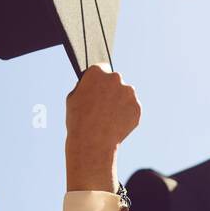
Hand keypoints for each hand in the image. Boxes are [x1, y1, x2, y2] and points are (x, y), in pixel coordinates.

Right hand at [65, 65, 140, 190]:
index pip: (101, 69)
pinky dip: (126, 115)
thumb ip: (84, 87)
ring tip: (108, 118)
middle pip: (115, 81)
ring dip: (120, 102)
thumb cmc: (78, 120)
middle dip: (111, 90)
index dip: (99, 80)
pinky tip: (116, 124)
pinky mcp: (137, 107)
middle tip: (103, 106)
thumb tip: (91, 85)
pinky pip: (132, 108)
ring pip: (125, 94)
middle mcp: (115, 78)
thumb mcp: (73, 98)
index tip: (98, 87)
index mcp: (97, 72)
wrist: (93, 141)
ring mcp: (129, 92)